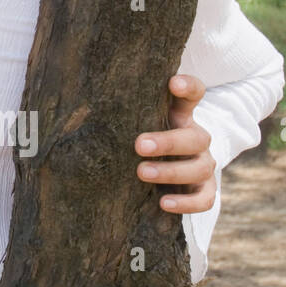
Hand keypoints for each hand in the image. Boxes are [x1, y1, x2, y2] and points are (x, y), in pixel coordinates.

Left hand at [135, 74, 214, 213]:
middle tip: (139, 145)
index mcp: (181, 116)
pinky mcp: (205, 189)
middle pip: (195, 138)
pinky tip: (164, 203)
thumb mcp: (136, 120)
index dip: (188, 87)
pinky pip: (205, 199)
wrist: (166, 165)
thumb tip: (80, 106)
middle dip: (168, 142)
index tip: (172, 83)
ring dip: (171, 172)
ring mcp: (204, 164)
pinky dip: (187, 203)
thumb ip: (122, 110)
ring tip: (142, 172)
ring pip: (199, 168)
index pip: (193, 94)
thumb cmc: (142, 135)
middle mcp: (197, 138)